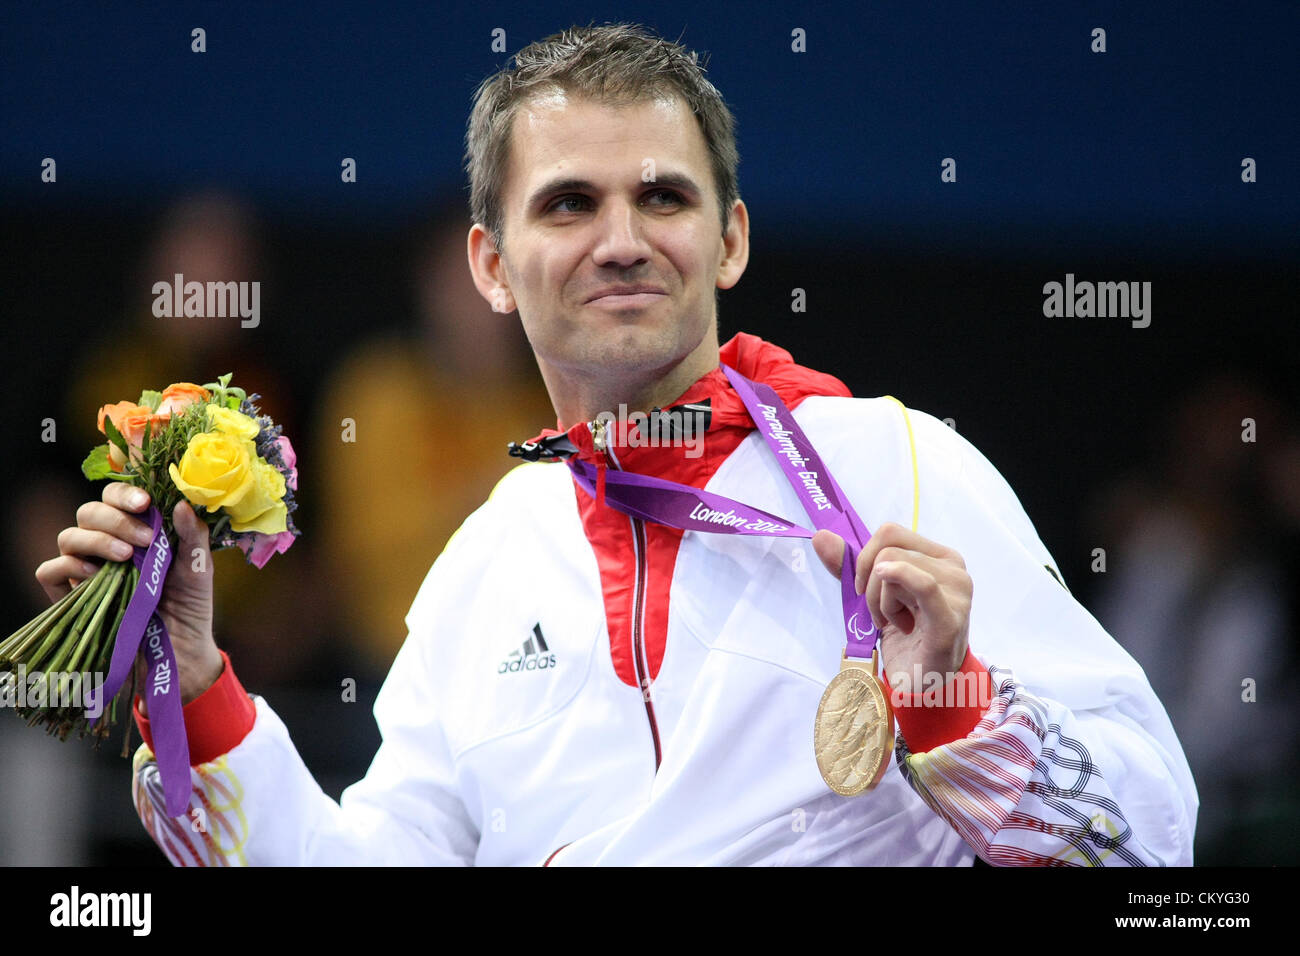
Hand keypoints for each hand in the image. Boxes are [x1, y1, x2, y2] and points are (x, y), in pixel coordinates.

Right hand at [35, 484, 223, 707]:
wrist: (180, 649)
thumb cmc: (190, 604)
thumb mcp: (199, 569)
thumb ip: (193, 536)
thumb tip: (183, 503)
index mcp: (135, 529)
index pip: (116, 496)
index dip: (125, 493)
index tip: (146, 503)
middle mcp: (106, 543)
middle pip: (89, 512)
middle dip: (115, 519)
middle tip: (144, 539)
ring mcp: (86, 569)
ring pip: (69, 536)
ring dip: (96, 540)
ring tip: (125, 558)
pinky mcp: (70, 596)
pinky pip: (49, 571)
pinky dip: (66, 566)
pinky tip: (94, 575)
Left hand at [812, 522, 971, 691]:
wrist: (922, 680)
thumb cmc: (905, 636)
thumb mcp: (875, 595)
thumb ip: (851, 566)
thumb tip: (820, 536)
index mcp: (939, 557)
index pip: (890, 533)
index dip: (865, 558)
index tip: (863, 589)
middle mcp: (954, 568)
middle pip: (888, 552)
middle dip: (872, 587)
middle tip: (883, 617)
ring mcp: (956, 592)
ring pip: (892, 570)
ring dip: (882, 603)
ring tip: (899, 626)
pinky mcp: (949, 619)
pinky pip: (922, 584)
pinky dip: (900, 577)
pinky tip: (890, 595)